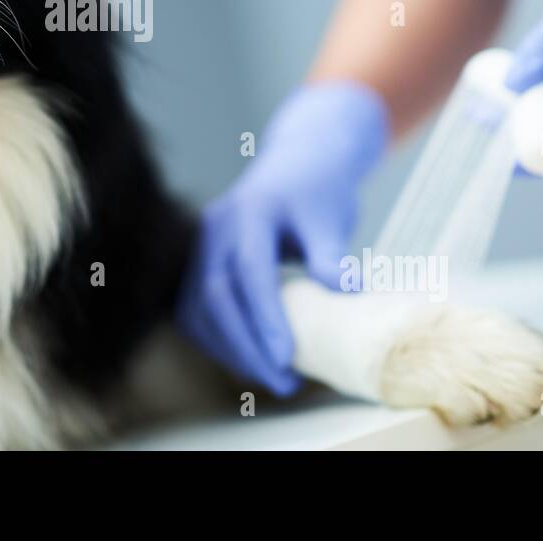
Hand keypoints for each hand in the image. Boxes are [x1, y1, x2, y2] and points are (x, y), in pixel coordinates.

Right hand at [176, 82, 387, 394]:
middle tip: (283, 382)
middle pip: (216, 294)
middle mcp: (216, 226)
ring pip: (200, 307)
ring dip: (230, 348)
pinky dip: (217, 338)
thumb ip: (331, 254)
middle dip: (246, 345)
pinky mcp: (199, 261)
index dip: (265, 316)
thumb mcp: (329, 216)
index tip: (287, 358)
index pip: (250, 269)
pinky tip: (246, 358)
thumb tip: (347, 294)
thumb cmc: (318, 190)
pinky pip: (195, 308)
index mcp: (249, 210)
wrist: (298, 161)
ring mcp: (202, 243)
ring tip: (270, 377)